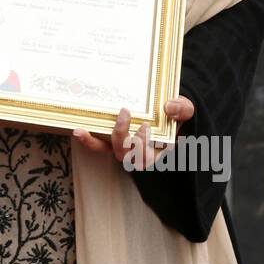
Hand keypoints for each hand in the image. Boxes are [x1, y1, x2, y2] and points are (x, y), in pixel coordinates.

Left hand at [71, 96, 194, 169]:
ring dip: (94, 143)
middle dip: (122, 136)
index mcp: (158, 149)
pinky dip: (88, 140)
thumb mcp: (186, 109)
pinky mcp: (113, 139)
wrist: (169, 109)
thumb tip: (170, 107)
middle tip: (125, 112)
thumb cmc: (177, 113)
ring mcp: (125, 146)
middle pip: (126, 155)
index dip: (143, 144)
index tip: (145, 125)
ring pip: (110, 151)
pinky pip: (100, 145)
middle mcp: (139, 152)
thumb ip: (183, 109)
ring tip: (81, 131)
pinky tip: (77, 131)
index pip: (148, 156)